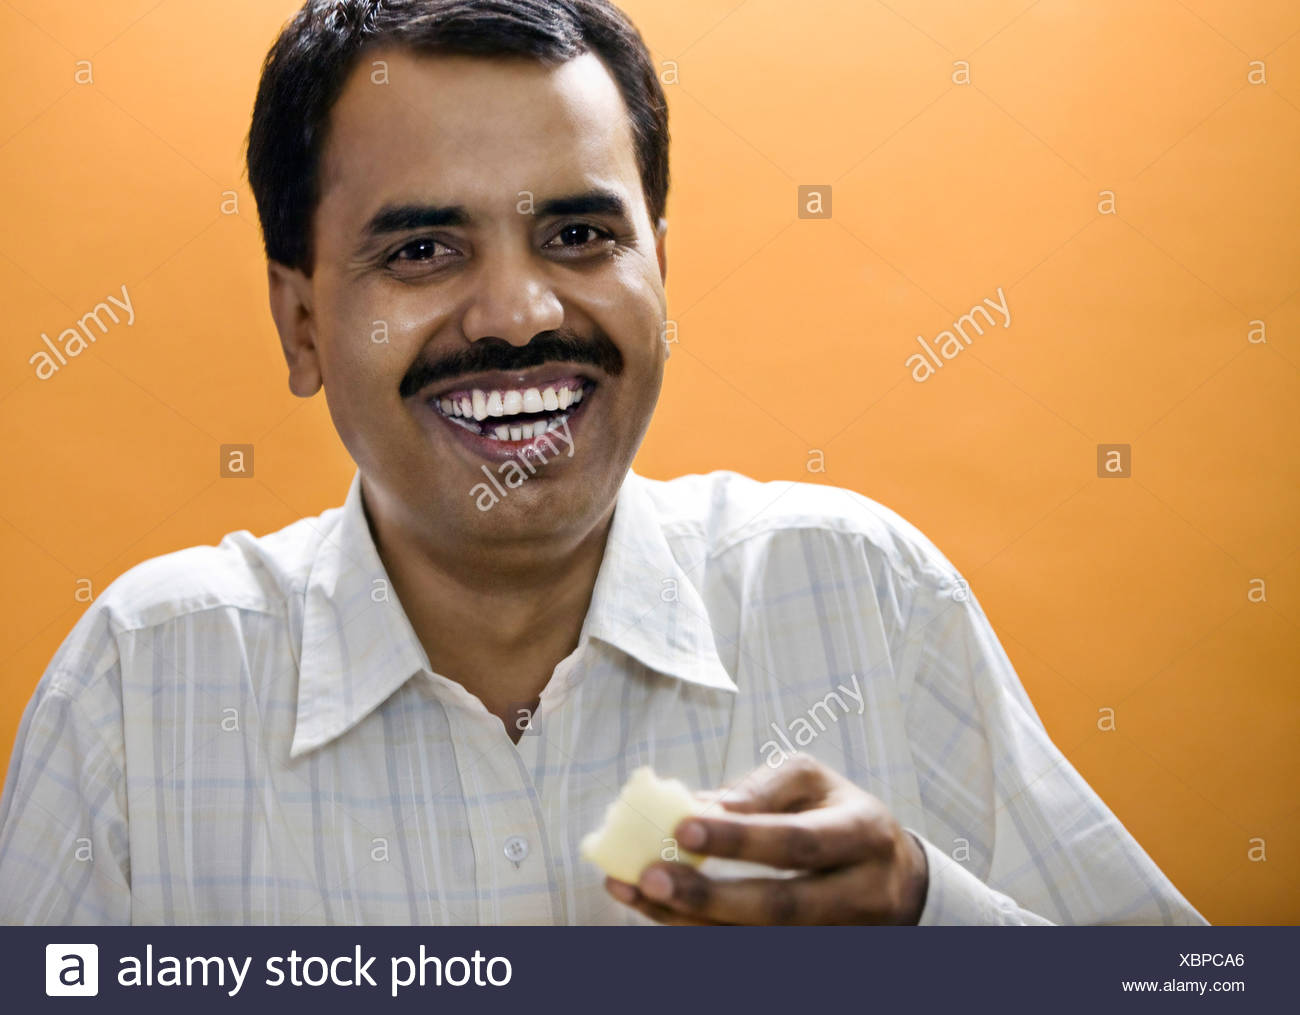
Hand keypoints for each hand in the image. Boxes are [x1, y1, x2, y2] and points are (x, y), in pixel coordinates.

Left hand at [605, 753, 928, 924]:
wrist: (896, 879)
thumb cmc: (839, 814)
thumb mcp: (814, 782)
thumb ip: (761, 790)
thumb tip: (702, 807)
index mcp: (864, 834)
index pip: (799, 843)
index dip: (742, 839)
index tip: (681, 826)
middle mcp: (859, 894)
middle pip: (782, 908)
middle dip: (709, 897)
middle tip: (648, 875)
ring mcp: (840, 938)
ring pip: (760, 941)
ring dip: (691, 921)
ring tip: (635, 891)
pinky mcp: (815, 959)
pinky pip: (751, 953)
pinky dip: (699, 934)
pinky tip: (657, 909)